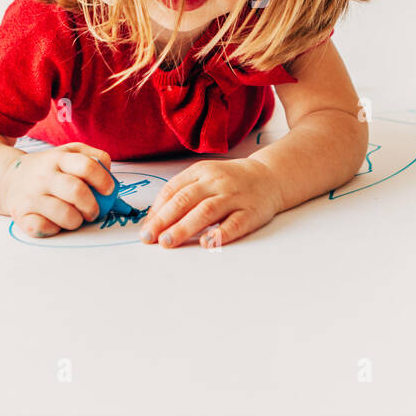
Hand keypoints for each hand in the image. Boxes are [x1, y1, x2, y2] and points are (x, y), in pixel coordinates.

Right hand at [1, 142, 116, 237]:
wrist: (9, 179)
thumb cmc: (48, 169)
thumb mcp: (68, 153)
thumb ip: (93, 157)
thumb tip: (109, 172)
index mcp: (58, 158)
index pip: (87, 166)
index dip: (103, 180)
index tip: (108, 190)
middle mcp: (43, 176)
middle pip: (77, 191)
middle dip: (92, 207)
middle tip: (93, 212)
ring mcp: (31, 196)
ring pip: (65, 215)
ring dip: (77, 221)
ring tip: (75, 218)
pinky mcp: (21, 216)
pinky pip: (45, 228)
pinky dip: (55, 229)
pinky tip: (55, 222)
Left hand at [138, 157, 277, 248]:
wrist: (270, 177)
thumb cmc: (230, 181)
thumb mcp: (205, 178)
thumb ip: (182, 194)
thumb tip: (154, 219)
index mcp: (201, 172)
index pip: (173, 190)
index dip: (157, 210)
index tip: (146, 229)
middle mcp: (217, 182)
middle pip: (185, 200)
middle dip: (164, 220)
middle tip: (150, 238)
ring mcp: (235, 196)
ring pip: (206, 211)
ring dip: (184, 228)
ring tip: (168, 242)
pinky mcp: (251, 212)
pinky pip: (234, 223)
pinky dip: (220, 234)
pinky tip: (206, 243)